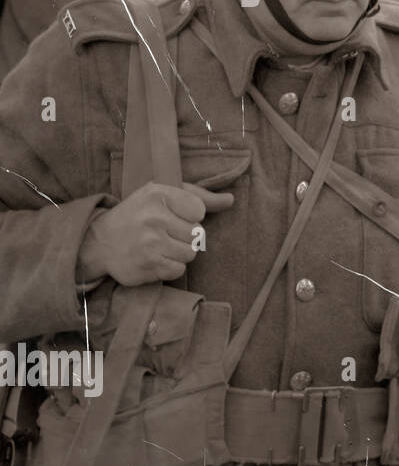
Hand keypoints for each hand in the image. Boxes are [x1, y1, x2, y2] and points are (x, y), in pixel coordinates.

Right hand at [77, 182, 234, 285]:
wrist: (100, 241)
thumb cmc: (140, 214)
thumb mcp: (164, 195)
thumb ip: (200, 197)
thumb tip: (231, 200)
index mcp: (158, 194)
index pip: (200, 211)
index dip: (191, 216)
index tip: (173, 216)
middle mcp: (153, 218)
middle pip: (198, 235)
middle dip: (185, 237)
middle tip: (165, 233)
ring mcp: (149, 243)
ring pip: (190, 254)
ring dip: (179, 253)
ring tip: (160, 246)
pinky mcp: (147, 265)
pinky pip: (178, 270)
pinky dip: (170, 267)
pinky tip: (155, 258)